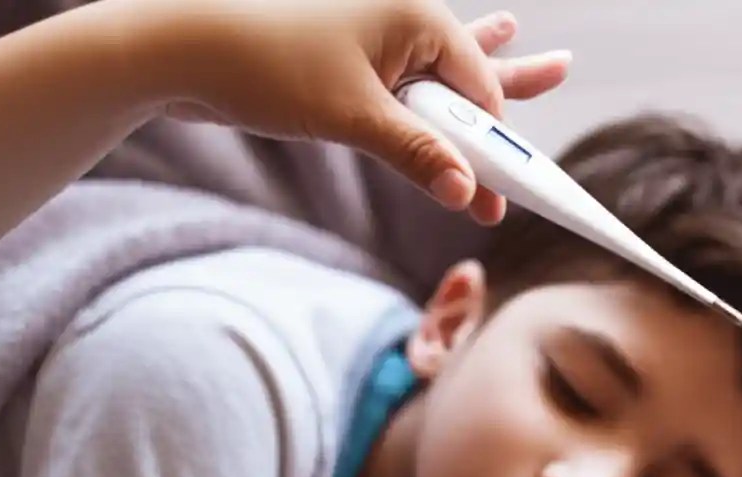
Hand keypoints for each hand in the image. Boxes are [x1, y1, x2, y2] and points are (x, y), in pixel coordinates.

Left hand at [141, 0, 570, 223]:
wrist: (179, 49)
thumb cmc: (264, 65)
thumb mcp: (352, 117)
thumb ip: (416, 155)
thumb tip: (466, 193)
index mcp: (416, 18)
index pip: (480, 87)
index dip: (496, 144)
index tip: (509, 193)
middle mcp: (402, 20)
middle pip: (473, 67)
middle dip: (511, 89)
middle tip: (562, 70)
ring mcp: (376, 38)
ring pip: (444, 72)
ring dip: (482, 87)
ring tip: (544, 58)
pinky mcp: (351, 59)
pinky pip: (410, 80)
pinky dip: (435, 91)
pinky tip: (460, 67)